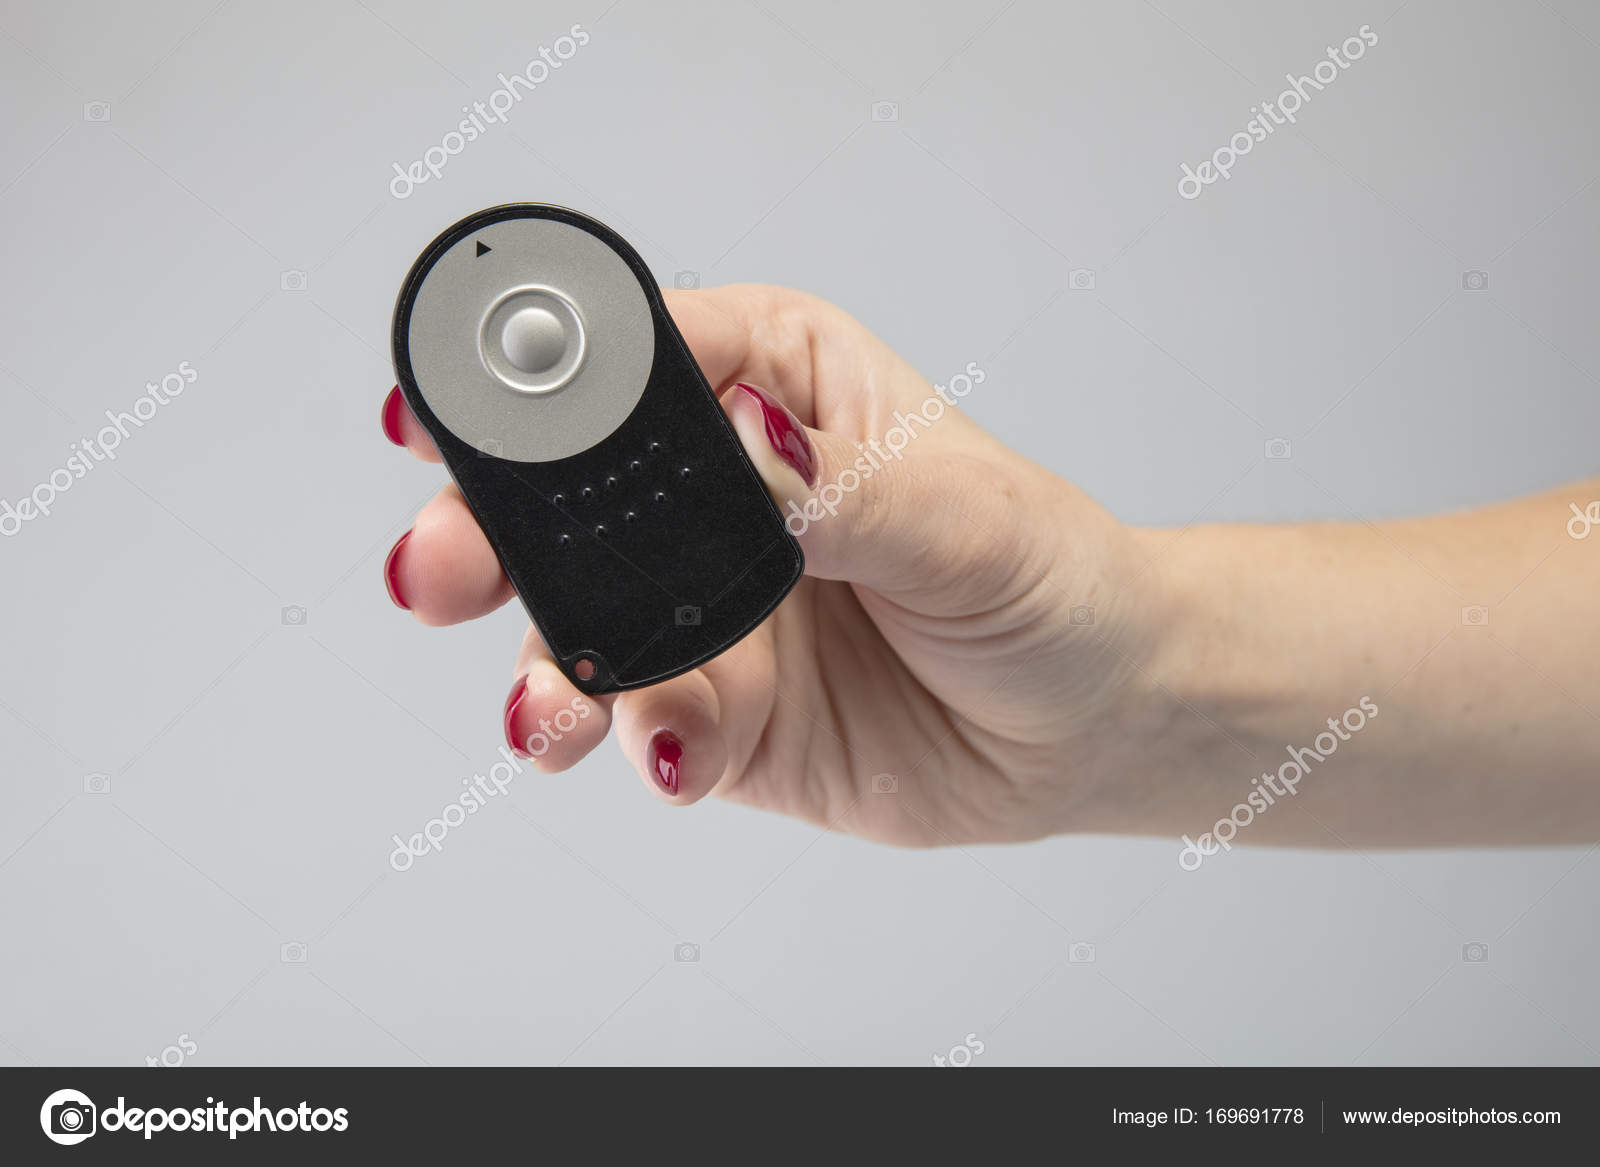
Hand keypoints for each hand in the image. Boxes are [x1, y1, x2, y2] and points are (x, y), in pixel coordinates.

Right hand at [380, 284, 1159, 844]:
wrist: (1090, 723)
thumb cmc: (1047, 577)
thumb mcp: (964, 517)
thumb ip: (843, 491)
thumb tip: (746, 456)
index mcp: (773, 387)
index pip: (631, 363)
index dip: (538, 384)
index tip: (456, 415)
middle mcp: (721, 494)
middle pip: (565, 498)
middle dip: (486, 532)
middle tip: (440, 570)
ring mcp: (707, 608)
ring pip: (579, 626)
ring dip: (547, 668)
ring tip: (553, 712)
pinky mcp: (717, 711)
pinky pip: (646, 725)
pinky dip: (644, 746)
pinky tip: (676, 759)